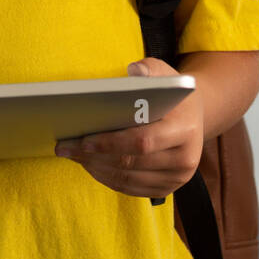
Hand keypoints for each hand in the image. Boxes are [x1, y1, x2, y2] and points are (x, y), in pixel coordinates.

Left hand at [54, 57, 203, 197]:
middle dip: (93, 155)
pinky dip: (105, 177)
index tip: (82, 139)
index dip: (110, 142)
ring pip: (127, 180)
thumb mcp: (165, 73)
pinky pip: (130, 188)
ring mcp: (176, 179)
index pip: (142, 142)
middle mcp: (184, 159)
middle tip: (65, 147)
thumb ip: (149, 69)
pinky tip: (88, 163)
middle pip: (131, 163)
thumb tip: (134, 72)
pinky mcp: (165, 189)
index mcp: (185, 130)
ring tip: (72, 154)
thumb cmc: (172, 93)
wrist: (194, 116)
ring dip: (95, 168)